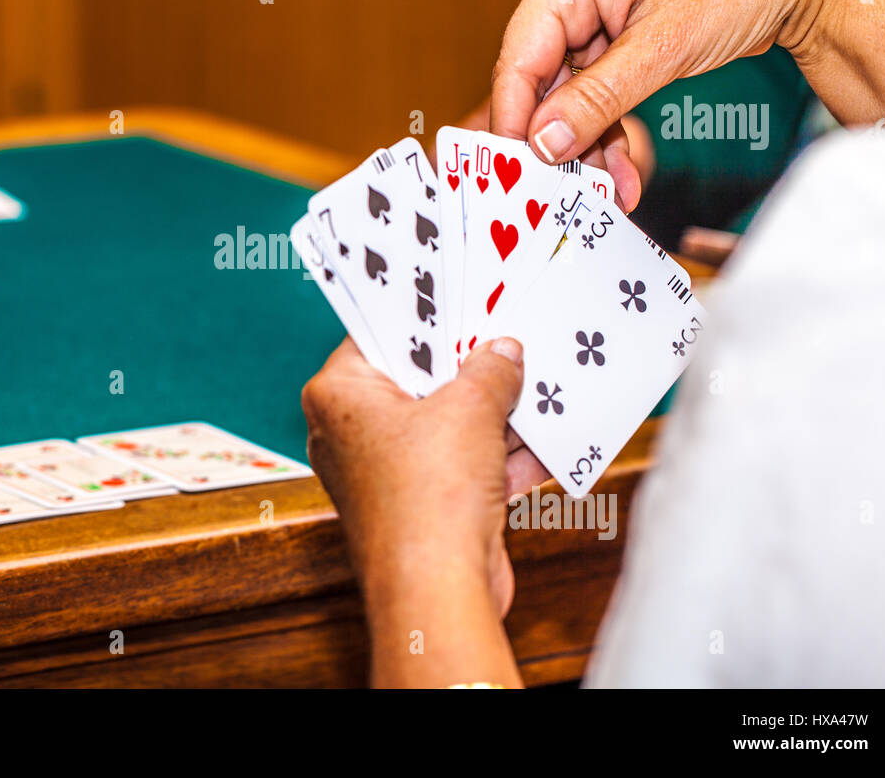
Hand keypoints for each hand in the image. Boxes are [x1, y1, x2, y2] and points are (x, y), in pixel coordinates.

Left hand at [302, 337, 543, 613]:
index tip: (462, 294)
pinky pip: (465, 465)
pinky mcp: (422, 505)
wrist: (438, 590)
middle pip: (419, 379)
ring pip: (448, 424)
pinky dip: (502, 456)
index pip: (379, 334)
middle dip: (470, 364)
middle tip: (508, 331)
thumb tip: (502, 351)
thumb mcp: (470, 408)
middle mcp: (352, 431)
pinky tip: (547, 438)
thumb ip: (489, 369)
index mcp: (338, 394)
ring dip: (496, 412)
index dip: (425, 314)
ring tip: (539, 378)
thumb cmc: (427, 496)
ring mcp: (387, 471)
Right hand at [488, 0, 884, 180]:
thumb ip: (596, 98)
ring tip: (617, 190)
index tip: (521, 176)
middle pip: (535, 89)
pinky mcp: (601, 51)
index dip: (515, 123)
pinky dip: (606, 139)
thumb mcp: (663, 47)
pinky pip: (588, 105)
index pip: (517, 62)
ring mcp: (580, 27)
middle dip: (560, 146)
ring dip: (587, 152)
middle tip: (574, 194)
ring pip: (562, 106)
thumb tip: (543, 142)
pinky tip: (624, 173)